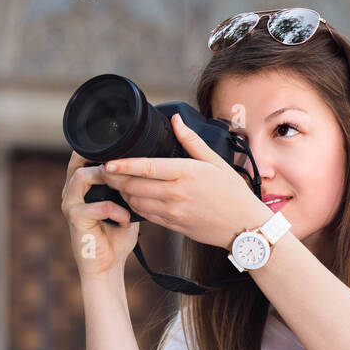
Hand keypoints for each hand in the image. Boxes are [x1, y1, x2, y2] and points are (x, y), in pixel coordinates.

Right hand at [61, 150, 139, 279]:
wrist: (107, 268)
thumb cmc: (116, 239)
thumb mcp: (125, 208)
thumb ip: (127, 190)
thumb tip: (143, 172)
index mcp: (80, 189)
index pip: (81, 159)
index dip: (98, 151)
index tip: (123, 154)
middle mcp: (71, 193)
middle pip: (77, 161)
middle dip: (101, 160)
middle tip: (123, 168)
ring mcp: (70, 206)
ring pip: (81, 176)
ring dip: (106, 180)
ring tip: (125, 191)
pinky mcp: (75, 220)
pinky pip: (95, 206)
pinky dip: (115, 211)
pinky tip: (125, 221)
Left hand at [99, 113, 268, 249]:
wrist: (245, 228)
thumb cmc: (233, 194)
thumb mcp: (216, 162)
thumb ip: (191, 141)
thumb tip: (175, 121)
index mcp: (186, 173)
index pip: (145, 167)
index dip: (122, 165)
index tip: (107, 161)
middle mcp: (176, 193)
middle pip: (134, 185)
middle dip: (116, 178)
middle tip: (104, 170)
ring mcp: (173, 212)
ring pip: (136, 202)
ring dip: (123, 193)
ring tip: (116, 182)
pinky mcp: (174, 225)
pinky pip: (146, 216)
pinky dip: (134, 207)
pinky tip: (131, 198)